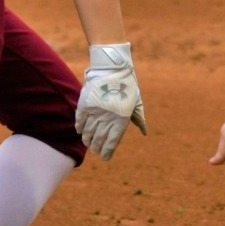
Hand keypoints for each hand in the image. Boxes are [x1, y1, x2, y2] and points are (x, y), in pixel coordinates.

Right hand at [75, 42, 146, 160]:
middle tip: (95, 151)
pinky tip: (80, 132)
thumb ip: (138, 118)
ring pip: (88, 131)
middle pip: (99, 138)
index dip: (107, 151)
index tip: (104, 157)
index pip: (112, 141)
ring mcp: (95, 111)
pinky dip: (80, 127)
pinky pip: (80, 120)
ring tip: (87, 143)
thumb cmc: (128, 86)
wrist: (113, 68)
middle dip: (96, 147)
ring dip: (87, 139)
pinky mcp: (85, 104)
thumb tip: (145, 132)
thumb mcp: (136, 102)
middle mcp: (108, 117)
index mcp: (121, 119)